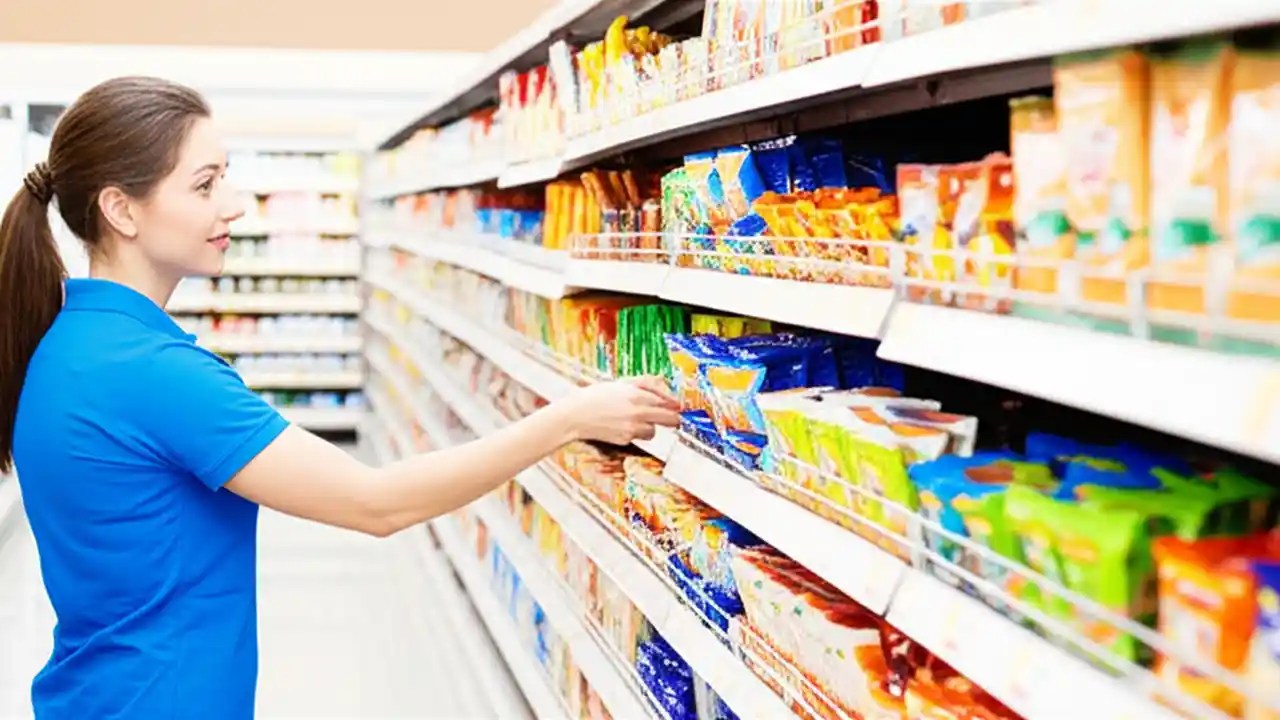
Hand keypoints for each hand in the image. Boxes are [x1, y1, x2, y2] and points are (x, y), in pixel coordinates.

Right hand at [558, 376, 680, 445]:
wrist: (575, 416)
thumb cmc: (595, 397)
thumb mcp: (621, 383)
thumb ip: (645, 384)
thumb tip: (664, 384)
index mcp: (638, 395)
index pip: (668, 402)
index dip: (675, 405)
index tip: (677, 406)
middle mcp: (638, 412)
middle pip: (670, 420)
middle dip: (673, 419)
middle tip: (672, 418)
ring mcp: (632, 428)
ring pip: (653, 431)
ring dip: (648, 426)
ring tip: (633, 420)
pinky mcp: (625, 440)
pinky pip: (637, 437)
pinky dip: (633, 433)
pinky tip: (620, 425)